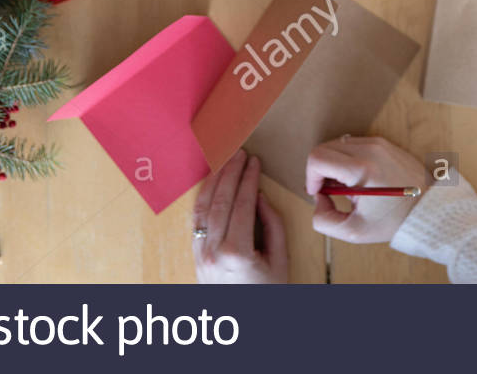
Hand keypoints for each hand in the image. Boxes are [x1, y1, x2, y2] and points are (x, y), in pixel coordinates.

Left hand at [192, 150, 288, 283]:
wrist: (245, 324)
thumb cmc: (267, 293)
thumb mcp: (280, 259)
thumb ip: (271, 224)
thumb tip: (258, 195)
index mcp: (237, 253)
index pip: (242, 204)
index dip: (248, 179)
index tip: (254, 162)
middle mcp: (214, 252)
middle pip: (220, 201)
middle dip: (230, 173)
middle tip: (240, 154)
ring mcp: (201, 255)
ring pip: (203, 208)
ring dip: (213, 182)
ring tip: (224, 162)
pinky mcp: (196, 257)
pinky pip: (197, 222)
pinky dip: (203, 200)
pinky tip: (211, 186)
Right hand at [306, 136, 423, 243]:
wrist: (428, 207)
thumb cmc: (394, 220)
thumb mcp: (354, 231)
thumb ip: (324, 220)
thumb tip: (318, 198)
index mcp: (361, 169)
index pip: (317, 158)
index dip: (310, 178)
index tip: (318, 193)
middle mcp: (369, 149)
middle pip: (324, 148)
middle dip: (319, 171)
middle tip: (330, 192)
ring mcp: (377, 143)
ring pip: (336, 144)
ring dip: (333, 164)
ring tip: (345, 187)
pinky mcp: (383, 142)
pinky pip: (352, 144)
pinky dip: (346, 159)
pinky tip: (357, 179)